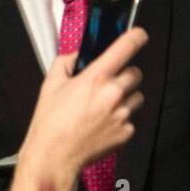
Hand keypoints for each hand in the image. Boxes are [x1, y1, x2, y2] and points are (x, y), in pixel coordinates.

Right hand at [19, 26, 147, 173]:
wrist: (54, 155)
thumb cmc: (51, 121)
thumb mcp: (51, 84)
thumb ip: (67, 62)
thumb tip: (79, 54)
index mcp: (96, 78)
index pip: (125, 48)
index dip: (136, 38)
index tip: (139, 35)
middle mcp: (114, 94)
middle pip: (136, 73)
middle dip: (125, 74)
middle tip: (109, 82)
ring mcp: (123, 114)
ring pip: (137, 96)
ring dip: (126, 97)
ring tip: (105, 106)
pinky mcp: (127, 131)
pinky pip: (132, 118)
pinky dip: (121, 118)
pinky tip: (103, 123)